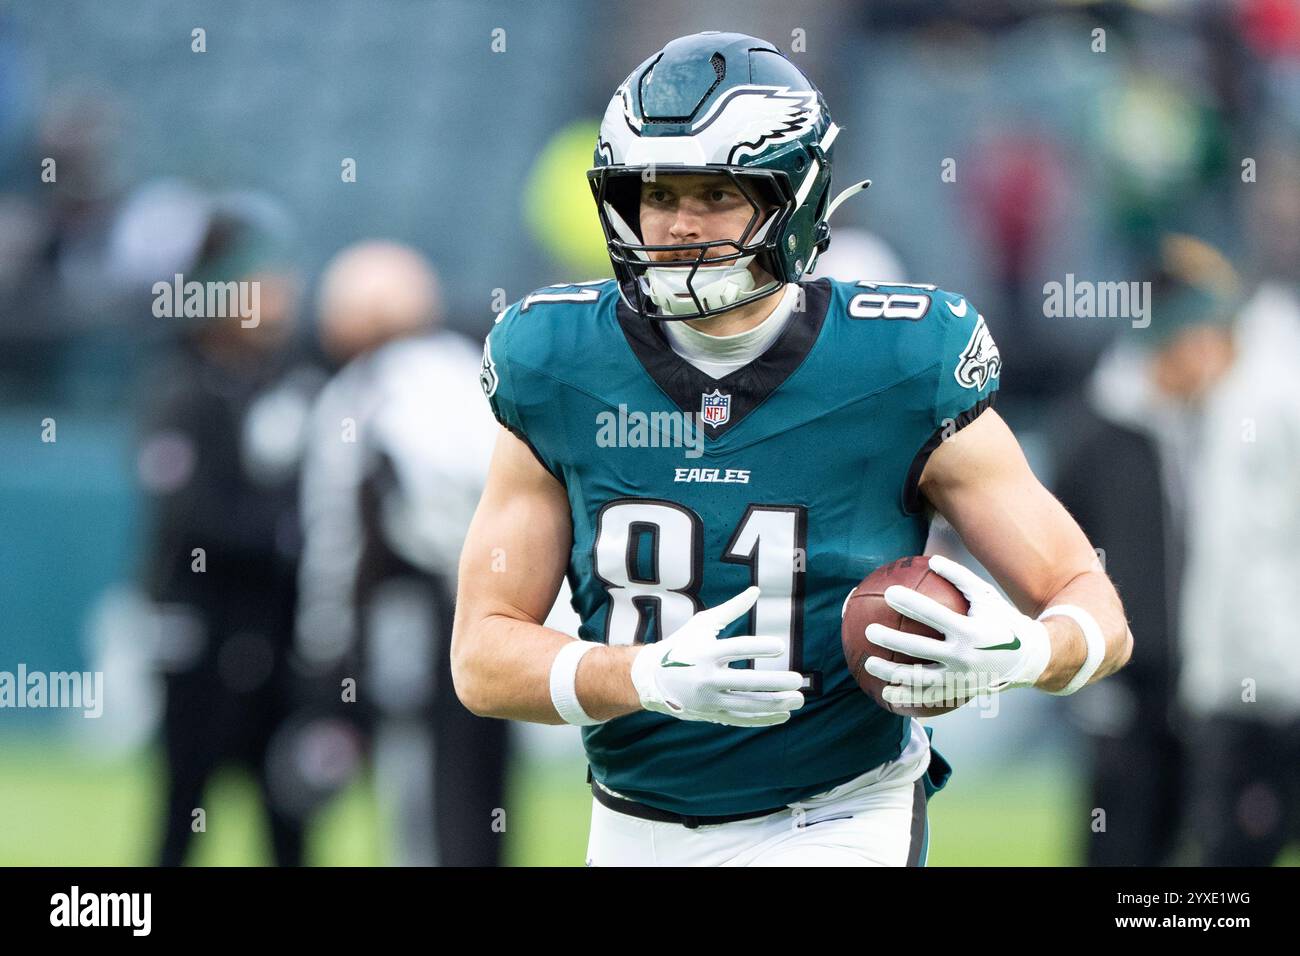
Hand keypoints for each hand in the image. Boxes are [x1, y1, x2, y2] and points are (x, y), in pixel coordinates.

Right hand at [630, 586, 805, 726]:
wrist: (652, 678)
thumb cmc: (683, 644)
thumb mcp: (702, 623)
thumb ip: (732, 609)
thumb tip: (757, 590)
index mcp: (705, 652)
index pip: (737, 648)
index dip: (760, 647)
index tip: (781, 646)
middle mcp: (707, 677)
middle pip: (747, 682)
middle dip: (776, 682)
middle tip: (798, 679)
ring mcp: (709, 699)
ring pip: (748, 704)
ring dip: (777, 703)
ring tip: (799, 698)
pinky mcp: (711, 714)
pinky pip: (742, 719)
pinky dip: (764, 719)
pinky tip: (784, 714)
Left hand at [861, 554, 1051, 707]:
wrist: (1031, 659)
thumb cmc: (1003, 620)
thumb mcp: (987, 596)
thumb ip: (960, 577)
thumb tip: (931, 559)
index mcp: (970, 631)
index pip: (934, 615)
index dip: (910, 603)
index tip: (889, 593)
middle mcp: (964, 656)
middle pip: (920, 648)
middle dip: (891, 639)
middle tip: (869, 631)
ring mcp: (961, 678)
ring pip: (920, 679)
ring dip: (891, 673)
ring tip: (869, 664)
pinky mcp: (960, 692)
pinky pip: (929, 697)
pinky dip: (907, 697)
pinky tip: (885, 692)